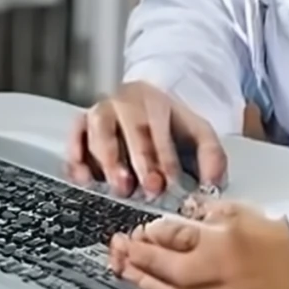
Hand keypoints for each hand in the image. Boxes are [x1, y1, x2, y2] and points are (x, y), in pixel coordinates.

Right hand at [65, 80, 226, 198]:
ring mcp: (101, 111)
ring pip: (100, 130)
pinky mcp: (82, 123)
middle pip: (131, 128)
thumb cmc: (170, 125)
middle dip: (140, 160)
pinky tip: (85, 178)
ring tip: (120, 186)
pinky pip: (74, 137)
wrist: (144, 104)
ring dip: (109, 160)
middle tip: (148, 187)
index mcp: (155, 101)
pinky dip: (77, 157)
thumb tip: (214, 182)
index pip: (160, 128)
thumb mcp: (197, 132)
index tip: (169, 181)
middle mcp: (126, 102)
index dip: (164, 157)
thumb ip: (211, 155)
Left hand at [107, 200, 288, 288]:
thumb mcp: (233, 209)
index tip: (142, 227)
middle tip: (121, 247)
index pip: (179, 236)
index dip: (155, 232)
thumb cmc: (268, 233)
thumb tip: (168, 222)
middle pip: (171, 269)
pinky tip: (150, 287)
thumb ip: (199, 213)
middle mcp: (221, 269)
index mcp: (224, 239)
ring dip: (145, 281)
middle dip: (141, 258)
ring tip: (125, 268)